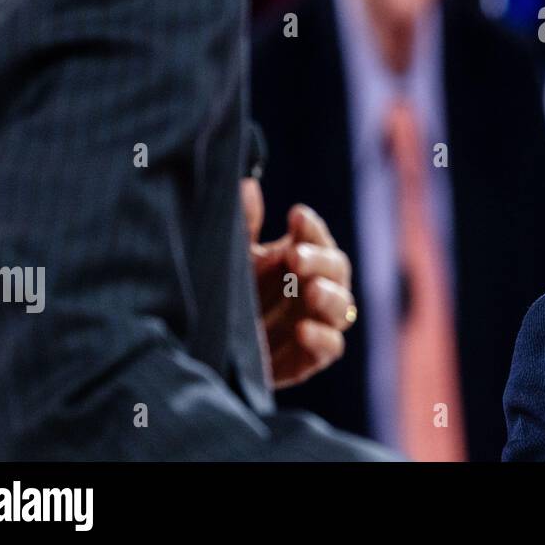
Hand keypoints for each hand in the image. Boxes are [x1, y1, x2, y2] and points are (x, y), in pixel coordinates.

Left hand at [242, 180, 356, 388]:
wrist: (200, 352)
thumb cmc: (222, 298)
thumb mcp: (229, 260)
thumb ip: (242, 227)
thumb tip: (248, 184)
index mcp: (298, 260)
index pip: (317, 239)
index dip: (312, 228)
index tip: (296, 215)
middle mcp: (313, 290)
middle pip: (338, 270)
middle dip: (320, 261)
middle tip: (295, 257)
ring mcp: (314, 325)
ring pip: (344, 308)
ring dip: (331, 296)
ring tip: (311, 290)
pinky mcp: (308, 360)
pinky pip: (331, 349)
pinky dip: (323, 339)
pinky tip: (303, 330)